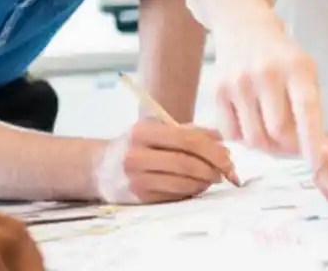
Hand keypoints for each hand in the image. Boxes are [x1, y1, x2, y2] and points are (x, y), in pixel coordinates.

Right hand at [94, 119, 237, 203]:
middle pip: (186, 163)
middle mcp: (136, 155)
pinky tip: (196, 186)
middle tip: (226, 171)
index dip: (212, 149)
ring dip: (204, 182)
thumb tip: (220, 138)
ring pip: (182, 182)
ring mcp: (136, 179)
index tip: (228, 156)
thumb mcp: (155, 130)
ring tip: (212, 178)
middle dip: (213, 168)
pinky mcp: (139, 198)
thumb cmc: (135, 146)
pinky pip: (174, 195)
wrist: (99, 168)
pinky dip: (191, 191)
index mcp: (143, 132)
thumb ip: (187, 131)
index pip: (186, 140)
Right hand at [214, 20, 325, 160]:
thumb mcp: (304, 70)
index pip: (307, 109)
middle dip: (289, 148)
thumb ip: (311, 108)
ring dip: (267, 147)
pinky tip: (252, 123)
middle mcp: (266, 73)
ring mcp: (239, 82)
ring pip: (254, 139)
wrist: (242, 25)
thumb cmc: (281, 55)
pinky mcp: (218, 91)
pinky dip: (244, 139)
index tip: (318, 164)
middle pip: (278, 132)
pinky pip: (232, 135)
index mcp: (296, 67)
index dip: (312, 141)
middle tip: (294, 146)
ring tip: (273, 135)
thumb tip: (317, 153)